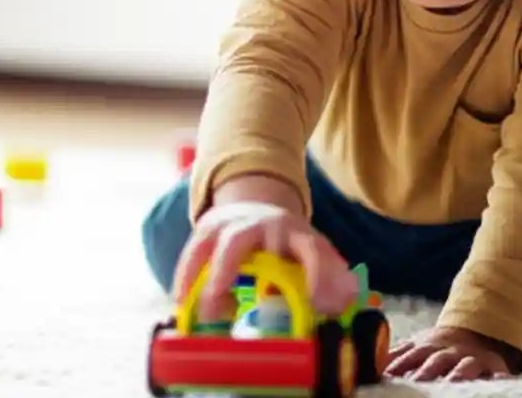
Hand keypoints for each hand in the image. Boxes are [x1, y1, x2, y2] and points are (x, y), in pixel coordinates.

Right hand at [172, 198, 356, 322]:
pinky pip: (194, 251)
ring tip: (197, 311)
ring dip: (204, 277)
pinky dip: (185, 276)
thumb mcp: (314, 257)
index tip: (314, 304)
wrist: (259, 209)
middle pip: (242, 240)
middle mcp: (264, 225)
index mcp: (298, 234)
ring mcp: (232, 224)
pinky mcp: (208, 229)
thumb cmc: (289, 246)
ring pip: (214, 244)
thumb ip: (332, 280)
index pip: (311, 249)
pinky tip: (181, 302)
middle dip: (228, 270)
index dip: (316, 274)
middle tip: (220, 308)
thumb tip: (340, 304)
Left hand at [385, 326, 521, 381]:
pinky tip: (499, 381)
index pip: (409, 356)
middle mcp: (448, 352)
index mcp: (426, 347)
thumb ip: (396, 355)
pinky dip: (498, 376)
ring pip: (464, 366)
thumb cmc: (438, 349)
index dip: (398, 365)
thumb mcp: (417, 346)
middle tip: (415, 384)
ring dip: (458, 374)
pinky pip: (497, 371)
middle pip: (435, 361)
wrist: (475, 334)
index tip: (386, 376)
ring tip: (451, 385)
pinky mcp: (493, 365)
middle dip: (425, 372)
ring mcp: (470, 358)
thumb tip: (368, 364)